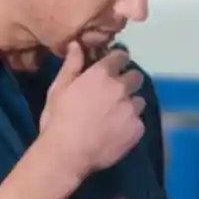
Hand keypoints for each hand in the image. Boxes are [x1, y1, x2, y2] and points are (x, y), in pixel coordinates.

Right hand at [39, 42, 145, 179]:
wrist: (67, 154)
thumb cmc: (58, 119)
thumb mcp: (59, 88)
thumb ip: (72, 65)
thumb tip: (77, 44)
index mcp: (102, 74)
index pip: (121, 56)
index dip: (118, 60)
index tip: (112, 67)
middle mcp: (122, 88)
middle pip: (136, 76)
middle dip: (128, 81)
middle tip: (115, 93)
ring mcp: (132, 110)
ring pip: (139, 100)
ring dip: (131, 104)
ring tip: (116, 115)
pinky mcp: (138, 129)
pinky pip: (139, 122)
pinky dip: (130, 124)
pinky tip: (117, 132)